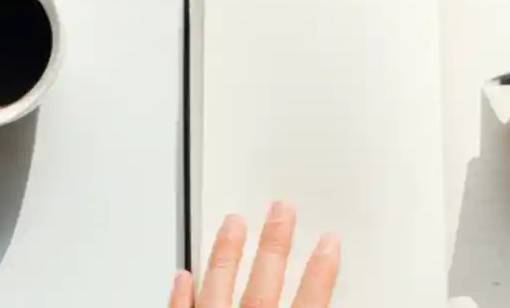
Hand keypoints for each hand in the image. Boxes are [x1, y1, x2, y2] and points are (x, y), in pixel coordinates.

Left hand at [169, 201, 339, 307]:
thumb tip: (329, 300)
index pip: (309, 301)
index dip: (320, 271)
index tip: (328, 243)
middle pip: (264, 285)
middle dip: (274, 243)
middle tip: (280, 211)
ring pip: (218, 288)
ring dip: (226, 254)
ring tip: (233, 223)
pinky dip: (180, 295)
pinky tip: (181, 276)